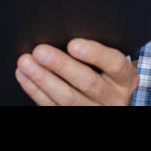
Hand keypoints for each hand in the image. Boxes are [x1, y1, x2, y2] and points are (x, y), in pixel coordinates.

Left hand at [14, 39, 138, 104]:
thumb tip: (63, 33)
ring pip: (67, 99)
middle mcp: (114, 98)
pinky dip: (35, 90)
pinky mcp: (75, 117)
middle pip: (87, 82)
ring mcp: (95, 111)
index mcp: (125, 79)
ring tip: (26, 63)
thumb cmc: (106, 73)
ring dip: (42, 79)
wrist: (106, 102)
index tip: (73, 44)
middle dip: (61, 66)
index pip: (114, 64)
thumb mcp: (109, 64)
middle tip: (40, 51)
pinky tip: (25, 76)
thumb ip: (95, 52)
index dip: (94, 54)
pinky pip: (52, 107)